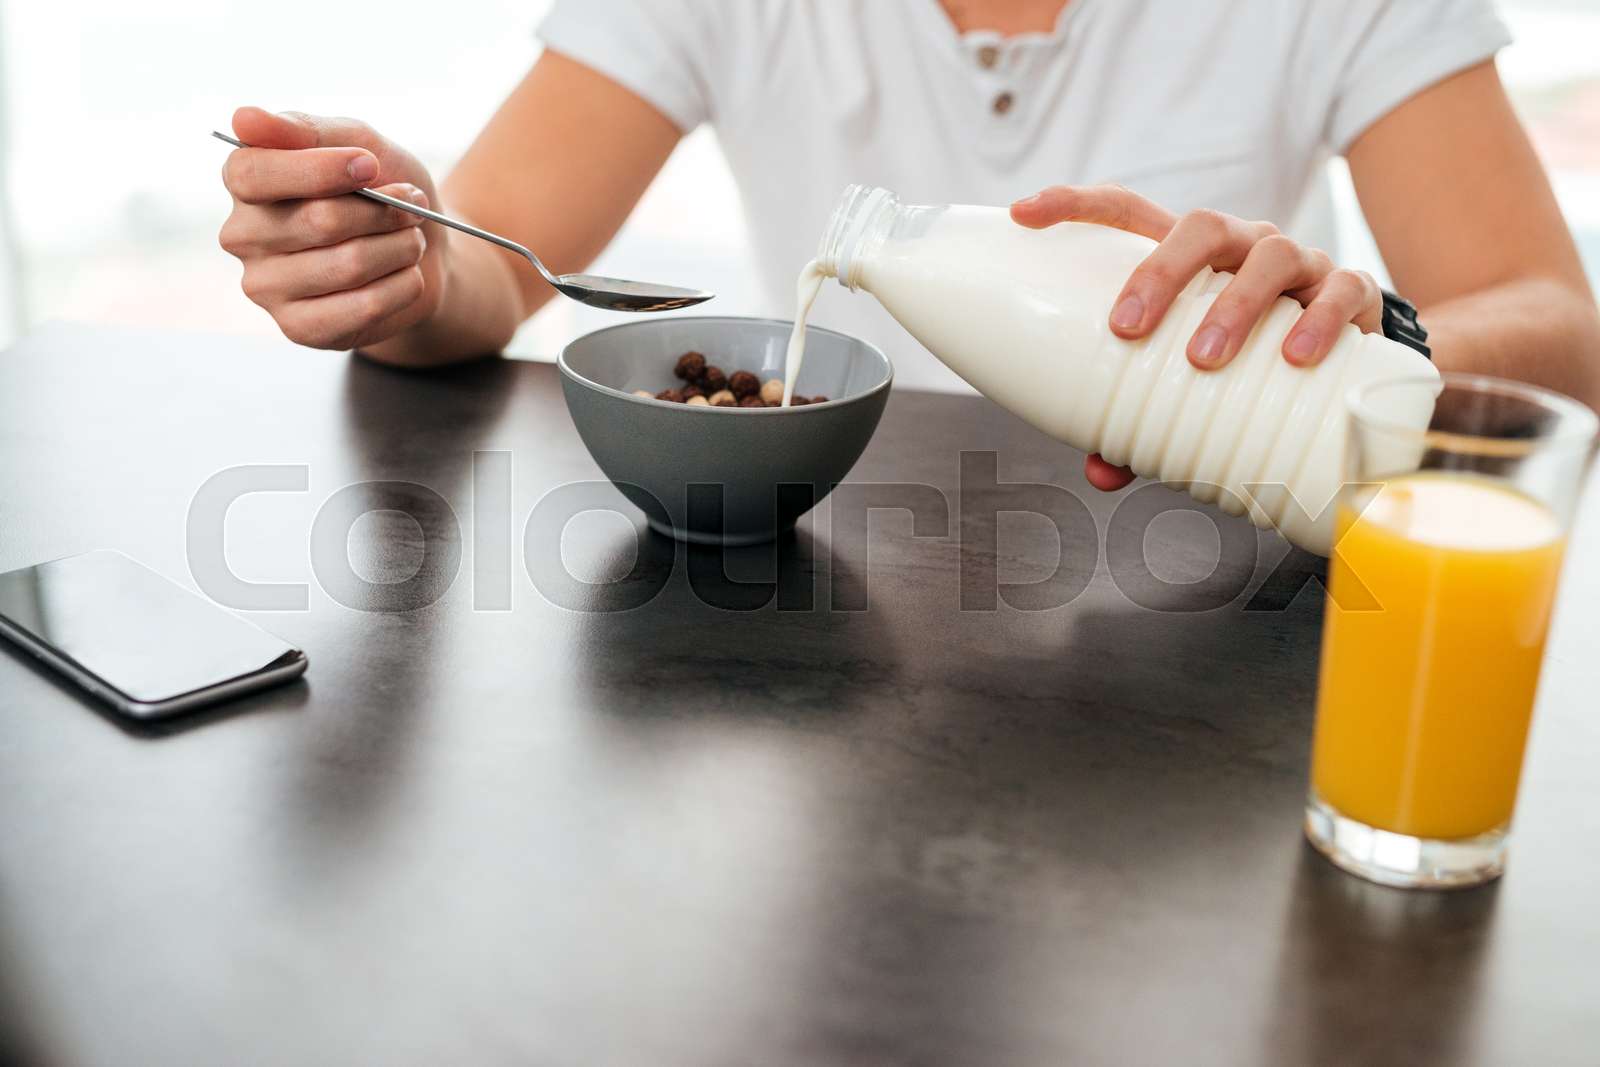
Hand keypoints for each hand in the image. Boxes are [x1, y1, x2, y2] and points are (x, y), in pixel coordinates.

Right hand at [219, 107, 445, 350]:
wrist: (421, 247)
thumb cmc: (380, 186)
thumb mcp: (354, 140)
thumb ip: (303, 129)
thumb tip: (244, 118)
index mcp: (244, 182)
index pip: (255, 172)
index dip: (321, 169)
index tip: (370, 165)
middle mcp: (243, 236)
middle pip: (319, 221)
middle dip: (382, 210)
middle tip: (411, 206)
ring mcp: (266, 287)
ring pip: (347, 264)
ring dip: (399, 247)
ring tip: (411, 239)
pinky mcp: (299, 328)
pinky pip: (362, 307)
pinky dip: (402, 286)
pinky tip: (407, 274)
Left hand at [1011, 185, 1383, 490]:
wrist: (1344, 361)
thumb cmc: (1243, 360)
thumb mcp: (1186, 386)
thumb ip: (1138, 427)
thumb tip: (1102, 473)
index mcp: (1188, 255)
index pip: (1127, 210)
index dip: (1075, 204)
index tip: (1022, 214)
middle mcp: (1241, 245)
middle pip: (1200, 227)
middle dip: (1160, 271)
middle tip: (1127, 329)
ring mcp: (1298, 264)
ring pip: (1269, 256)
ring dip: (1235, 305)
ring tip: (1205, 359)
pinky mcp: (1351, 293)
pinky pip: (1341, 291)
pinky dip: (1321, 322)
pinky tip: (1297, 358)